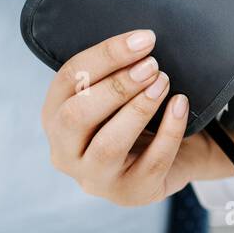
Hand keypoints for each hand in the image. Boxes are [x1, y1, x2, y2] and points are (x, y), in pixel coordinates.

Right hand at [41, 30, 233, 205]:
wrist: (173, 159)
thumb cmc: (138, 118)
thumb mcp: (115, 95)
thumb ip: (113, 72)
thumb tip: (139, 41)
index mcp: (54, 117)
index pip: (69, 79)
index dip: (106, 56)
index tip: (143, 39)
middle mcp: (64, 152)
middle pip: (77, 116)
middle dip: (116, 86)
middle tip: (151, 65)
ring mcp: (95, 179)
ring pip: (108, 145)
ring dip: (138, 109)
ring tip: (163, 82)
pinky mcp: (131, 193)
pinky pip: (152, 161)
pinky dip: (169, 130)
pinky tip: (179, 104)